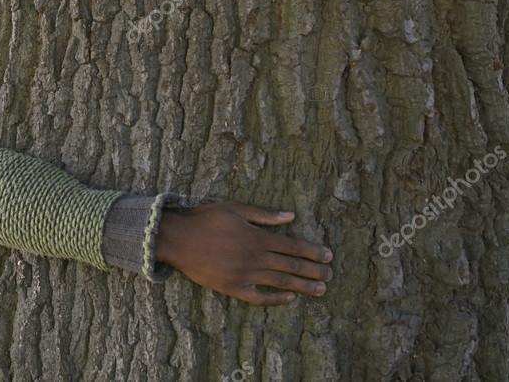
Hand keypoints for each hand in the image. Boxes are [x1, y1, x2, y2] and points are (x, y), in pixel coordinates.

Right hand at [156, 201, 332, 305]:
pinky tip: (290, 299)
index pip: (292, 246)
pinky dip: (276, 299)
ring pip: (280, 282)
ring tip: (320, 290)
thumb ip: (264, 215)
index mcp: (257, 237)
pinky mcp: (233, 288)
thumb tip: (291, 216)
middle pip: (291, 265)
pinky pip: (259, 297)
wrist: (177, 239)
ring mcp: (244, 275)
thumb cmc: (205, 219)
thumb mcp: (235, 208)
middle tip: (330, 275)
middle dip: (313, 270)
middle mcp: (254, 257)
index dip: (312, 251)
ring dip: (302, 286)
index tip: (328, 256)